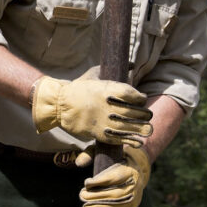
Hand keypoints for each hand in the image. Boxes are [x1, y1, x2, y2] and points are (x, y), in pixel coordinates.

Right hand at [30, 75, 152, 144]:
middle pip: (136, 112)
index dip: (140, 98)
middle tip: (146, 115)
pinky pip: (120, 138)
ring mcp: (104, 121)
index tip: (141, 99)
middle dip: (144, 114)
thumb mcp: (94, 73)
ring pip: (132, 127)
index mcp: (108, 90)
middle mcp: (108, 106)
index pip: (134, 95)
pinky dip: (132, 140)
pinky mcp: (100, 133)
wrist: (59, 104)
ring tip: (147, 129)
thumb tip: (133, 65)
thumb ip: (114, 70)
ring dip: (142, 128)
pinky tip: (138, 141)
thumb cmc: (78, 87)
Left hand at [79, 143, 149, 206]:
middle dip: (97, 198)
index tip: (87, 183)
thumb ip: (89, 154)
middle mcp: (135, 184)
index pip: (114, 177)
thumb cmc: (114, 158)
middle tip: (82, 196)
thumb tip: (78, 163)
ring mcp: (136, 197)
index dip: (100, 182)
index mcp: (129, 169)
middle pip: (116, 194)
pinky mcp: (134, 206)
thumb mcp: (103, 151)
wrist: (136, 166)